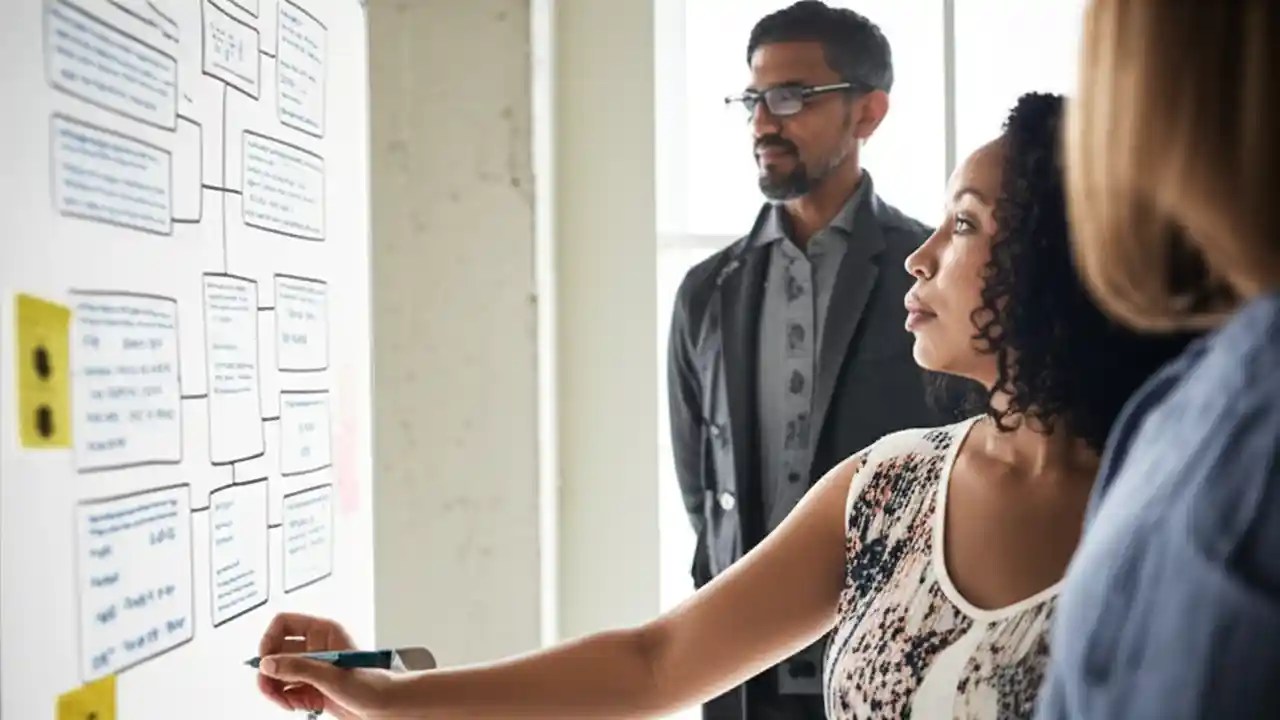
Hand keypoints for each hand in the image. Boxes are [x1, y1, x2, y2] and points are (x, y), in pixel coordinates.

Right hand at [256, 612, 410, 718]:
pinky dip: (286, 699)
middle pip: (276, 651)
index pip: (284, 623)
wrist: (383, 707)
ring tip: (287, 702)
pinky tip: (299, 706)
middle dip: (270, 672)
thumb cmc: (370, 685)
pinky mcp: (312, 685)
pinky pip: (286, 689)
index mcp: (323, 632)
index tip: (266, 661)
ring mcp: (312, 667)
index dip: (270, 640)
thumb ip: (299, 668)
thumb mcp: (331, 675)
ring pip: (278, 673)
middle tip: (269, 689)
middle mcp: (315, 646)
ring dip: (276, 689)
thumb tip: (269, 664)